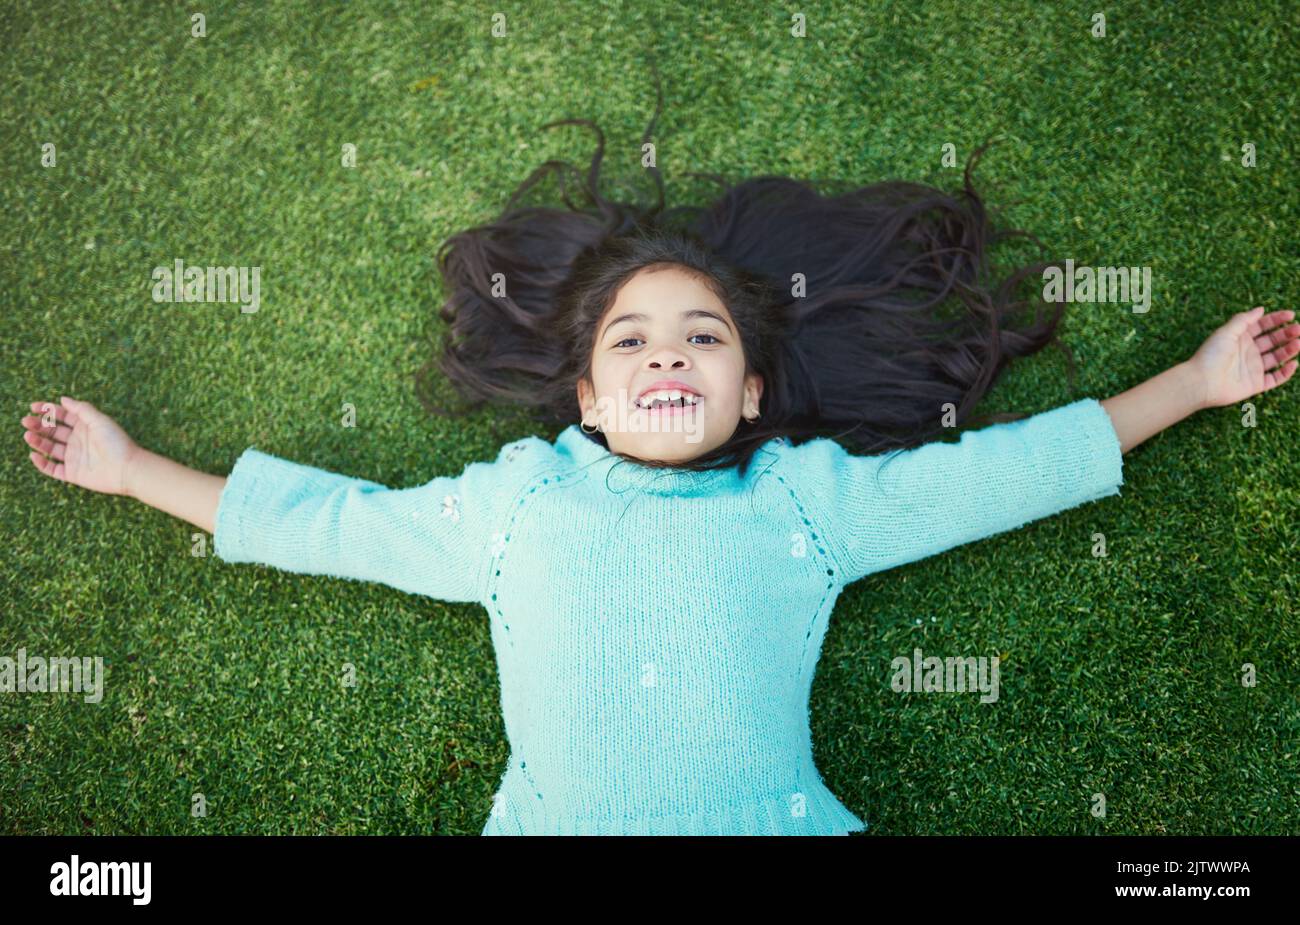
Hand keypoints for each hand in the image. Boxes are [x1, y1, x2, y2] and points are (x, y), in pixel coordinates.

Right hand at [21, 396, 141, 496]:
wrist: (127, 469)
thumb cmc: (117, 442)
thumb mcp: (100, 420)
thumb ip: (81, 409)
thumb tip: (63, 399)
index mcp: (85, 427)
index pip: (63, 416)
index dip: (48, 411)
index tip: (34, 407)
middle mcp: (78, 441)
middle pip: (53, 431)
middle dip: (38, 425)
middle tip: (26, 421)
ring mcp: (75, 457)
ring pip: (50, 448)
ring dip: (37, 441)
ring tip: (27, 435)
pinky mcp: (73, 473)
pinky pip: (52, 468)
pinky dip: (41, 463)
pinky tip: (34, 455)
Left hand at [1187, 307, 1297, 408]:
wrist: (1202, 382)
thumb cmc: (1211, 355)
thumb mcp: (1226, 332)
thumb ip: (1244, 320)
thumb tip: (1261, 309)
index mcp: (1240, 338)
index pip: (1262, 326)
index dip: (1276, 320)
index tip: (1291, 315)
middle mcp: (1248, 352)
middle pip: (1272, 340)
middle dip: (1287, 333)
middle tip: (1299, 329)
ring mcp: (1252, 368)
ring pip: (1277, 357)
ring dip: (1290, 350)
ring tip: (1299, 343)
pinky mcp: (1255, 384)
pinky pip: (1275, 378)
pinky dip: (1286, 372)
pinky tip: (1293, 363)